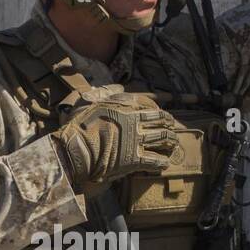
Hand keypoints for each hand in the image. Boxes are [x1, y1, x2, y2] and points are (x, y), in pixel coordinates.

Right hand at [52, 91, 178, 189]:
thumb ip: (105, 92)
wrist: (76, 149)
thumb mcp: (90, 101)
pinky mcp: (135, 160)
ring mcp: (137, 141)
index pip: (151, 107)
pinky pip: (156, 161)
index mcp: (126, 107)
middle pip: (162, 122)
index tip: (164, 117)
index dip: (160, 113)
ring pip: (163, 139)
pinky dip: (162, 162)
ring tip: (172, 146)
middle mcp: (135, 122)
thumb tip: (119, 85)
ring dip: (170, 142)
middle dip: (169, 126)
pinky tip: (164, 163)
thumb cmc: (79, 125)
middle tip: (172, 131)